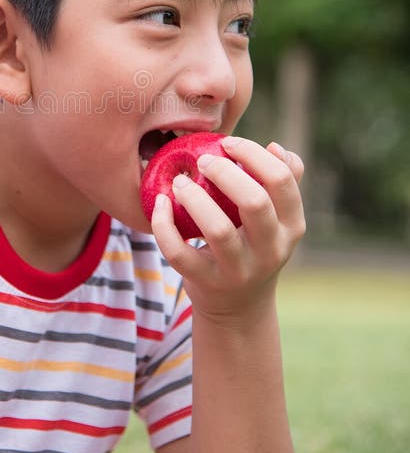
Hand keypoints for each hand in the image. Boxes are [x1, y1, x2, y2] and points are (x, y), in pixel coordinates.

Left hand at [150, 137, 305, 320]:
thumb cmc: (254, 246)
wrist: (238, 308)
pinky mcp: (207, 282)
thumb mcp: (277, 221)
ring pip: (218, 229)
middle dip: (225, 173)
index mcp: (292, 225)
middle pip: (254, 202)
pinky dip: (164, 226)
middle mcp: (271, 249)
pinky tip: (160, 204)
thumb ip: (282, 183)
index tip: (228, 143)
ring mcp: (239, 270)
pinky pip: (180, 253)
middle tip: (202, 160)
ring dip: (194, 198)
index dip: (254, 155)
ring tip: (178, 181)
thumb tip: (276, 147)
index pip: (282, 180)